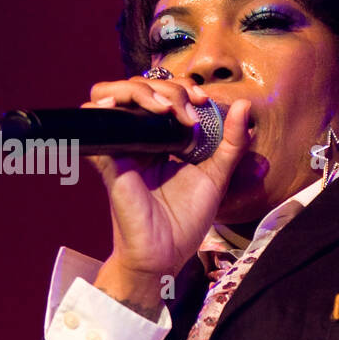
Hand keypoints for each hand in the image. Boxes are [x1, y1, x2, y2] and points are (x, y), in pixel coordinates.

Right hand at [82, 75, 253, 282]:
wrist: (167, 253)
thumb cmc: (187, 217)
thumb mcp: (217, 175)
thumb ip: (232, 142)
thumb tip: (244, 105)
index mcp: (162, 137)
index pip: (163, 93)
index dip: (182, 87)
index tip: (203, 101)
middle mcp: (138, 137)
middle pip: (138, 86)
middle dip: (166, 88)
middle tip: (189, 111)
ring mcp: (120, 146)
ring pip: (109, 94)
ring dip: (138, 90)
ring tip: (164, 110)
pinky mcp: (108, 159)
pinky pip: (93, 123)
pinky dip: (106, 109)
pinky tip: (134, 114)